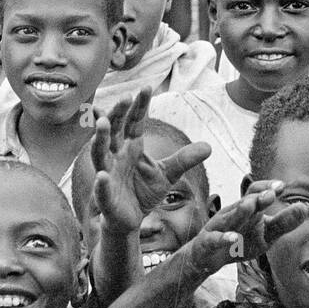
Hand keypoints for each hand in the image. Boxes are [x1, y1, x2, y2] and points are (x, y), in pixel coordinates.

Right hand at [91, 89, 210, 233]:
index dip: (138, 106)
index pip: (133, 123)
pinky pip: (102, 190)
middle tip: (124, 97)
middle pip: (113, 132)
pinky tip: (101, 176)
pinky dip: (101, 184)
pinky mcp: (105, 199)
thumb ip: (183, 159)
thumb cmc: (143, 192)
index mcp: (130, 148)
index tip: (146, 87)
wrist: (130, 219)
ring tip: (103, 122)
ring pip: (100, 154)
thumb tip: (208, 147)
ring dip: (100, 139)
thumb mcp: (167, 174)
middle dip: (116, 115)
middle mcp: (116, 157)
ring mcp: (108, 176)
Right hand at [184, 180, 308, 274]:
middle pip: (243, 202)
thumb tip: (305, 207)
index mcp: (246, 211)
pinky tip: (234, 238)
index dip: (267, 187)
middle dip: (257, 197)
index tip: (282, 186)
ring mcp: (218, 228)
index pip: (254, 192)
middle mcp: (231, 215)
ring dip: (240, 211)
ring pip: (229, 217)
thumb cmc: (240, 242)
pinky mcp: (207, 243)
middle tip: (271, 194)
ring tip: (251, 205)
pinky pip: (214, 239)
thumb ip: (284, 223)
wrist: (207, 259)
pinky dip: (223, 238)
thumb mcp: (266, 235)